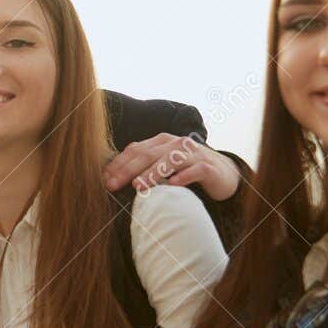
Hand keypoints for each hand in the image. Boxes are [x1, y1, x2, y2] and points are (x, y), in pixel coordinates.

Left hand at [104, 133, 241, 201]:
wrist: (223, 173)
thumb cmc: (187, 169)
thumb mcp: (163, 164)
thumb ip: (143, 165)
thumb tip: (112, 177)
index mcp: (162, 141)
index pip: (135, 149)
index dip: (119, 164)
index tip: (104, 179)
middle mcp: (176, 143)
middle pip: (148, 154)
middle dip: (128, 170)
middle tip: (113, 185)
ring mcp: (193, 153)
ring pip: (170, 160)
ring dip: (153, 173)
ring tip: (138, 186)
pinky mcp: (208, 166)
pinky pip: (195, 170)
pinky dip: (183, 176)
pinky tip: (173, 184)